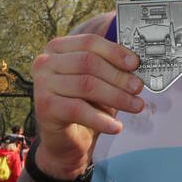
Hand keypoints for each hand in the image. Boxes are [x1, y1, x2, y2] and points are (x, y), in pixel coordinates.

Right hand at [31, 30, 143, 171]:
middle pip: (88, 63)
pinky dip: (101, 119)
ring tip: (136, 105)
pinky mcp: (44, 107)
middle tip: (139, 87)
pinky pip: (78, 109)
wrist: (66, 138)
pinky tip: (116, 126)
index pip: (89, 42)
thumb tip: (137, 64)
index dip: (115, 52)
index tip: (135, 63)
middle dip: (118, 76)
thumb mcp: (99, 81)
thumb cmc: (84, 104)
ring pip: (86, 85)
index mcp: (58, 48)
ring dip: (116, 96)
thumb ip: (112, 69)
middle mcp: (45, 62)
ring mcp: (42, 84)